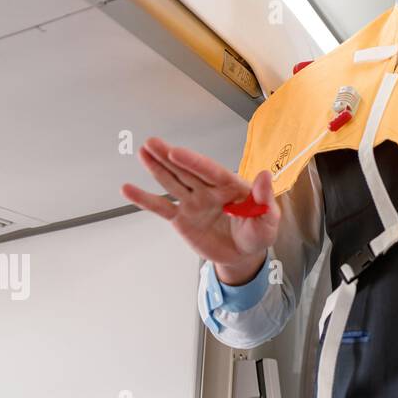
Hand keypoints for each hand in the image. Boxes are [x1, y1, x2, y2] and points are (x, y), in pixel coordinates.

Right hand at [122, 137, 280, 282]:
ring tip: (142, 152)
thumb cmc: (258, 232)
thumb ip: (264, 197)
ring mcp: (193, 202)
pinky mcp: (182, 217)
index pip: (210, 171)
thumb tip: (266, 175)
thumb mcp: (268, 218)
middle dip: (169, 156)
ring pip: (172, 182)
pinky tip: (129, 189)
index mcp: (230, 186)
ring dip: (156, 167)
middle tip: (153, 142)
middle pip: (186, 170)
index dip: (193, 162)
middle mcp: (209, 190)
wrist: (244, 254)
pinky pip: (161, 207)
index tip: (176, 152)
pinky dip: (144, 199)